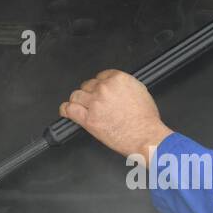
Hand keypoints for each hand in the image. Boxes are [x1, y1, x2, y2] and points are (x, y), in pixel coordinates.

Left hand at [59, 70, 173, 160]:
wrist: (146, 137)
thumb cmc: (146, 120)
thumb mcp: (141, 92)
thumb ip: (125, 86)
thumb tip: (117, 88)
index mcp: (118, 79)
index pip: (101, 75)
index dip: (99, 84)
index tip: (99, 90)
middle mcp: (105, 89)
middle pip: (88, 85)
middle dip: (90, 93)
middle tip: (95, 102)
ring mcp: (95, 103)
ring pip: (76, 95)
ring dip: (78, 101)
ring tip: (81, 107)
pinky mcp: (89, 119)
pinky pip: (70, 109)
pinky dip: (66, 110)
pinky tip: (67, 111)